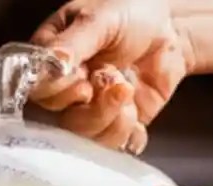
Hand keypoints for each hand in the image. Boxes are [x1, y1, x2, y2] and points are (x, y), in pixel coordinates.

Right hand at [28, 0, 197, 151]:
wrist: (173, 26)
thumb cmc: (131, 10)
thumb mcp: (99, 19)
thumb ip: (73, 43)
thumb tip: (52, 66)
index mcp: (50, 62)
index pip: (39, 92)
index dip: (60, 92)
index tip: (84, 77)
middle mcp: (65, 90)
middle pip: (62, 121)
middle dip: (94, 105)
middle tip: (115, 79)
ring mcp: (89, 109)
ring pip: (87, 137)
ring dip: (113, 118)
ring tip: (128, 89)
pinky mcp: (115, 123)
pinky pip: (113, 145)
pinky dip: (129, 134)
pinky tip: (136, 113)